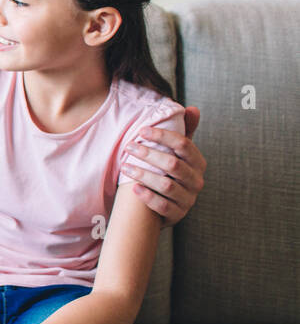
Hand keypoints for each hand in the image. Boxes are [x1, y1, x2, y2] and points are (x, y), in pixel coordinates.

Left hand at [122, 105, 205, 226]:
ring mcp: (188, 199)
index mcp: (198, 163)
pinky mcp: (177, 214)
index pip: (184, 145)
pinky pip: (163, 206)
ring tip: (124, 166)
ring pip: (166, 185)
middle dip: (148, 154)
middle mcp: (197, 181)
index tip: (141, 130)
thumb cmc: (171, 173)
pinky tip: (132, 188)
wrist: (167, 204)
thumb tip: (192, 108)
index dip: (162, 136)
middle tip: (128, 146)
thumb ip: (185, 132)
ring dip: (144, 174)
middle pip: (173, 164)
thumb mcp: (178, 153)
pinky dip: (147, 196)